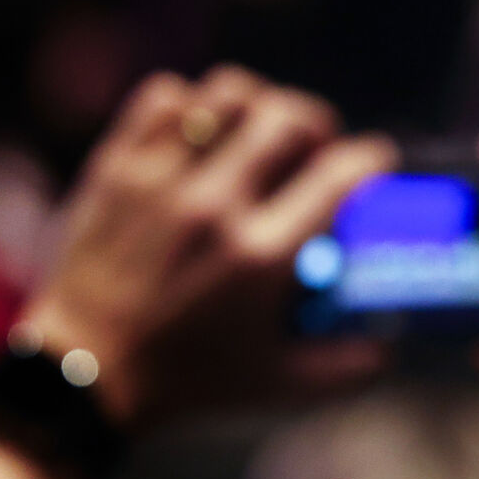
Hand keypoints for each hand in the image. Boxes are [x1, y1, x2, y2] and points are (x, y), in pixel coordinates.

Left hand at [20, 66, 396, 430]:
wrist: (86, 372)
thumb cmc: (192, 380)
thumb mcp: (280, 384)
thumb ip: (346, 366)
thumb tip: (392, 342)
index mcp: (260, 258)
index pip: (340, 176)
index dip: (373, 161)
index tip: (376, 165)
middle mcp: (214, 208)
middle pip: (289, 118)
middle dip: (320, 125)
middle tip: (319, 146)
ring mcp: (160, 180)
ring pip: (229, 93)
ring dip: (260, 105)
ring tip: (262, 130)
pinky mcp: (118, 166)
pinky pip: (166, 96)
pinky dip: (194, 105)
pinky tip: (204, 133)